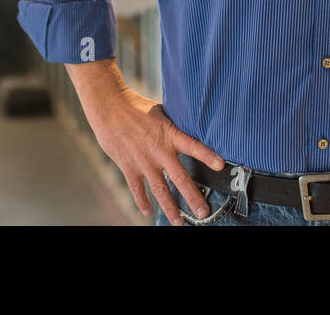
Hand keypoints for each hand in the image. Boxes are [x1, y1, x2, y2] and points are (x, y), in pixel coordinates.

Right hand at [82, 86, 224, 224]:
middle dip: (193, 198)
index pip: (193, 146)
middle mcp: (159, 151)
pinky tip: (148, 212)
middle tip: (203, 213)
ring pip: (160, 190)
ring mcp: (143, 161)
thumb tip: (188, 131)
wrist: (109, 107)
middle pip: (180, 178)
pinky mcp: (128, 167)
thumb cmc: (136, 107)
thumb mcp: (161, 113)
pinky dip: (142, 202)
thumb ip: (173, 127)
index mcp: (169, 134)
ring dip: (170, 208)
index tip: (221, 165)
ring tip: (178, 223)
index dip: (207, 155)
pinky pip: (137, 189)